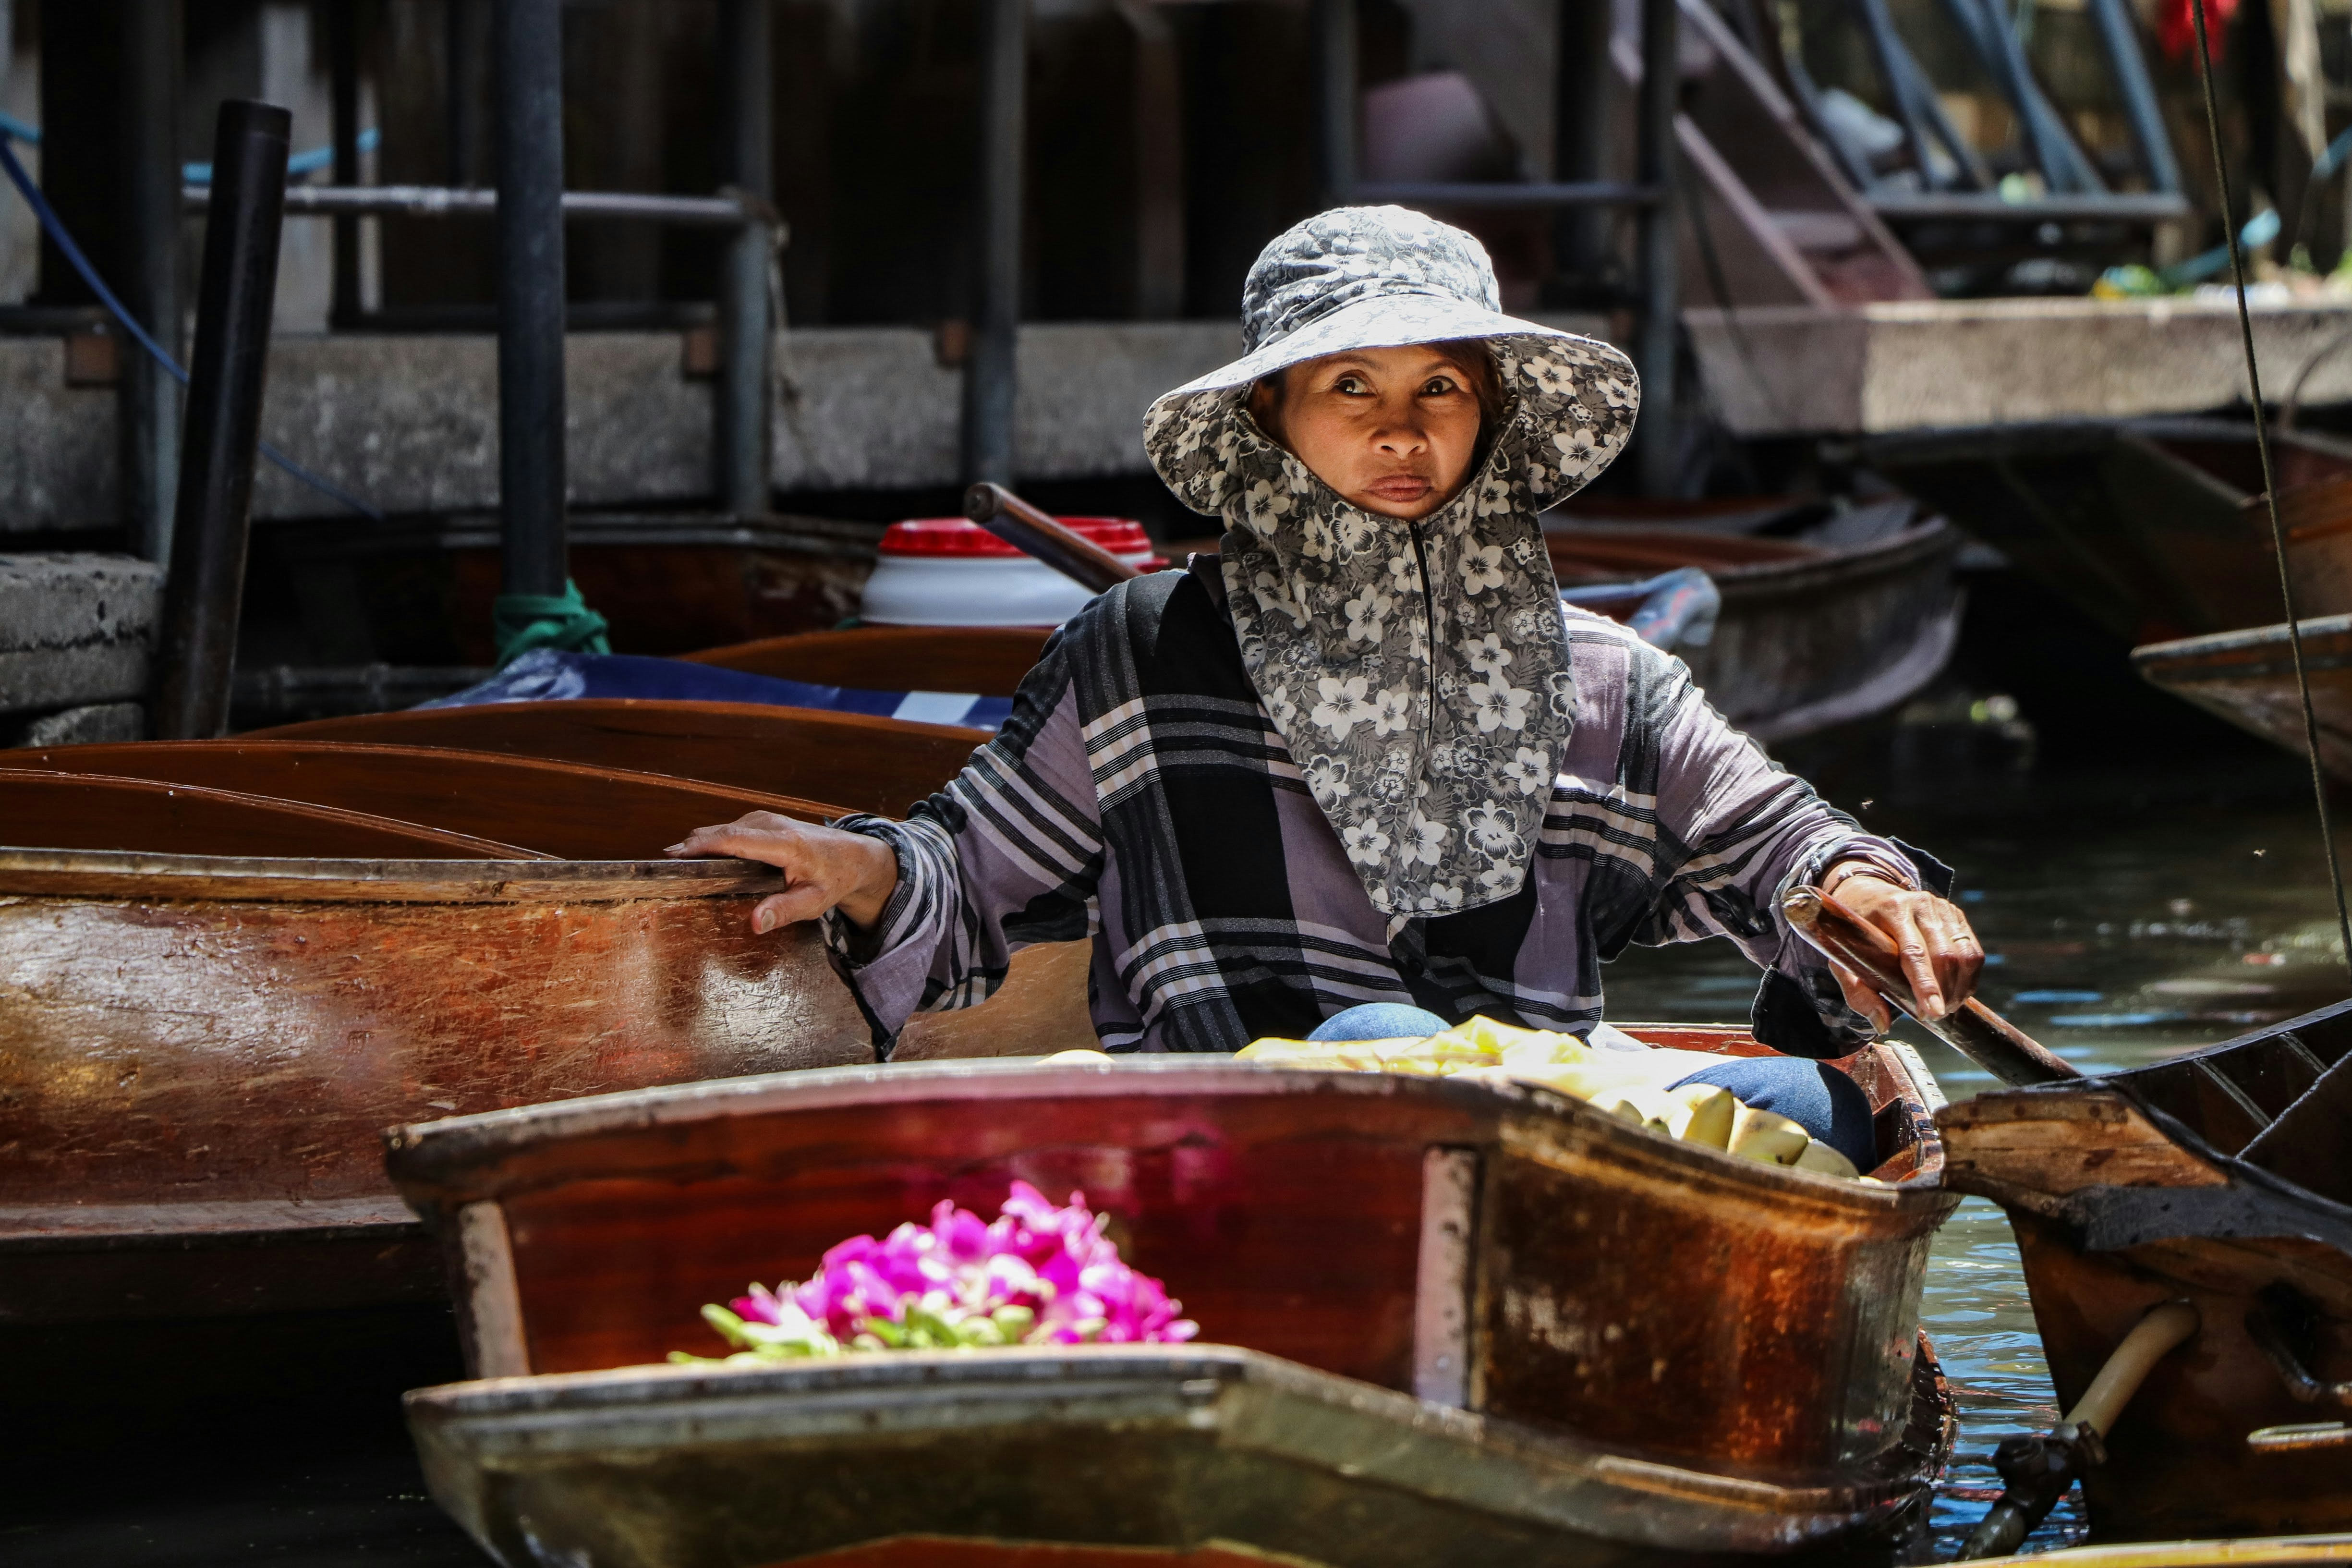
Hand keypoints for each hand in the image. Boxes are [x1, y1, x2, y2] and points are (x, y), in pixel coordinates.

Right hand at [665, 812, 900, 934]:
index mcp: (783, 843)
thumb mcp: (814, 902)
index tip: (676, 854)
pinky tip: (700, 856)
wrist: (854, 856)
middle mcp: (771, 825)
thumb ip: (783, 911)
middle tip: (664, 864)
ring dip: (701, 842)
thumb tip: (754, 923)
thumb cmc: (833, 879)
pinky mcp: (763, 821)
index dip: (702, 845)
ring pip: (724, 828)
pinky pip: (731, 829)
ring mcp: (766, 819)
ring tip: (677, 862)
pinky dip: (713, 840)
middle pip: (722, 831)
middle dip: (691, 844)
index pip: (734, 839)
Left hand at [1821, 868, 1983, 1031]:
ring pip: (1965, 955)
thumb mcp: (1842, 958)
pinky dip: (1968, 977)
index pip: (1914, 952)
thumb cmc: (1854, 932)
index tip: (1934, 1012)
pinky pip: (1973, 952)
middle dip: (1945, 992)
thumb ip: (1859, 993)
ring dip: (1960, 988)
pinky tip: (1956, 991)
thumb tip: (1882, 1025)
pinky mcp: (1956, 915)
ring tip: (1947, 1006)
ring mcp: (1942, 908)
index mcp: (1890, 911)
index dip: (1926, 985)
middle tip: (1935, 1016)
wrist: (1866, 894)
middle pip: (1945, 956)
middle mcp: (1921, 905)